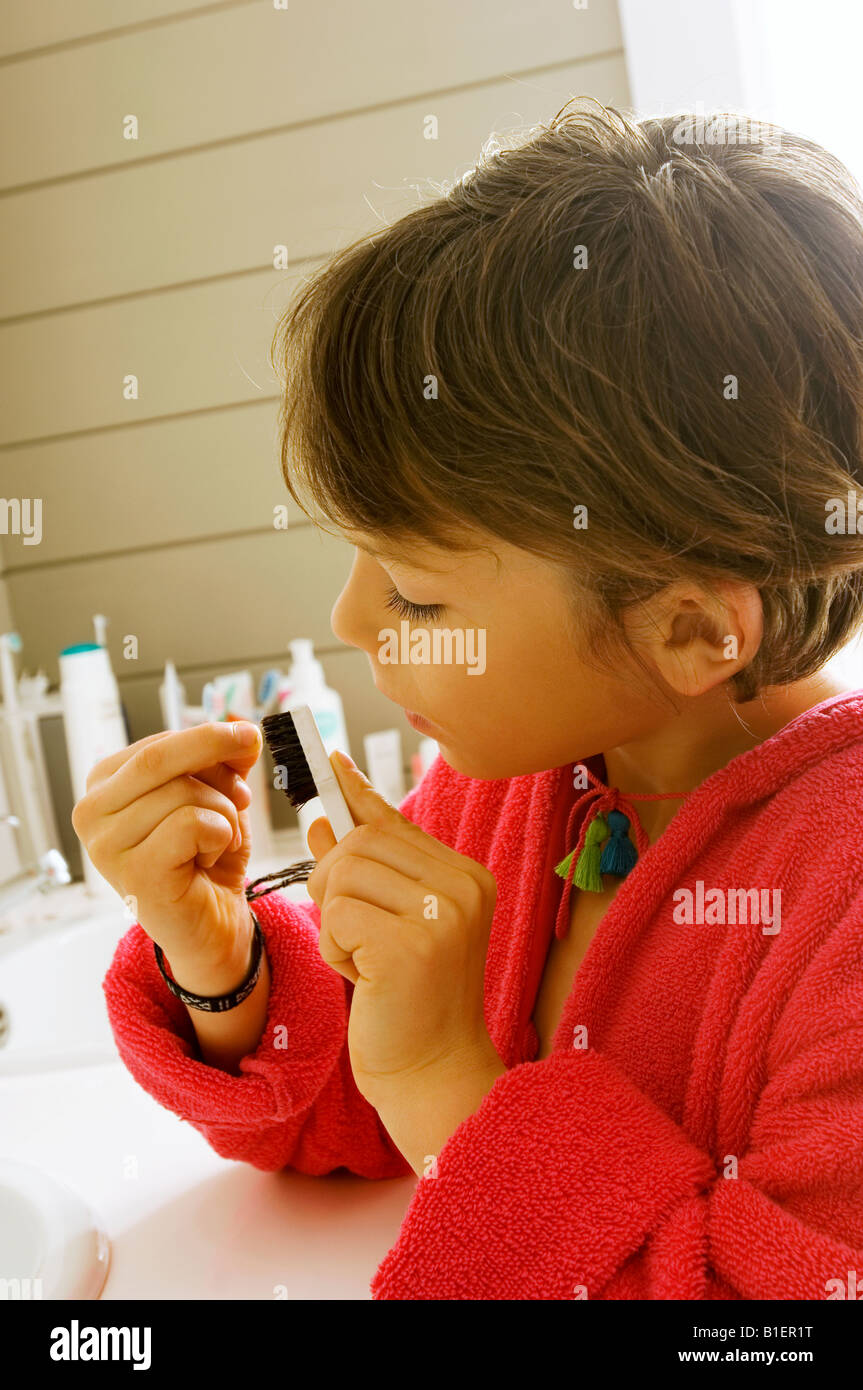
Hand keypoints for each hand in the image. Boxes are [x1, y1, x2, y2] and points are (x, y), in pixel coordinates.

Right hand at [71, 721, 261, 974]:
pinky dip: (220, 836)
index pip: (157, 742)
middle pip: (161, 757)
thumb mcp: (216, 796)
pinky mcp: (134, 874)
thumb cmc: (205, 859)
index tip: (247, 744)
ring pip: (182, 793)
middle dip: (218, 756)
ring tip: (220, 842)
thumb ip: (223, 761)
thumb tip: (244, 729)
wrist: (211, 926)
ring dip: (223, 813)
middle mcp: (91, 812)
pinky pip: (191, 825)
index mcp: (103, 785)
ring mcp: (106, 846)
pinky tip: (210, 860)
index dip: (209, 739)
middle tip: (249, 779)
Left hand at [306, 752, 498, 1102]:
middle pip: (360, 841)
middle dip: (332, 881)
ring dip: (334, 921)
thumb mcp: (390, 925)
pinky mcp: (412, 945)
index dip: (355, 794)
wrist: (432, 1074)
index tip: (330, 761)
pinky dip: (334, 946)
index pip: (394, 822)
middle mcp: (465, 887)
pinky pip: (338, 913)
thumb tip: (324, 814)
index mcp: (467, 878)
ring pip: (344, 874)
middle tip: (346, 931)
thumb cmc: (406, 1001)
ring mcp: (444, 914)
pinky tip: (364, 977)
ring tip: (363, 959)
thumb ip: (364, 871)